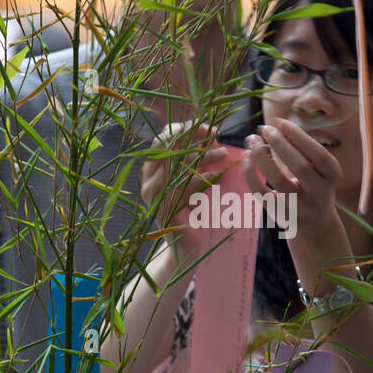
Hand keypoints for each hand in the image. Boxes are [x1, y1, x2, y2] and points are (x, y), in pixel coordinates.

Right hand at [141, 122, 227, 259]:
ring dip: (202, 156)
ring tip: (224, 152)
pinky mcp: (164, 210)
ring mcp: (153, 196)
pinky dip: (202, 178)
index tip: (208, 126)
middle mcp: (147, 180)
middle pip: (166, 147)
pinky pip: (182, 187)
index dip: (185, 128)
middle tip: (215, 134)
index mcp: (153, 168)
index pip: (163, 138)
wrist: (189, 246)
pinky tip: (218, 174)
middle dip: (192, 137)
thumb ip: (199, 158)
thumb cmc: (195, 210)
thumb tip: (213, 134)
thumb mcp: (197, 178)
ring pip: (175, 165)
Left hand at [243, 118, 341, 235]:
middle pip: (299, 167)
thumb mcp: (317, 166)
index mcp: (332, 175)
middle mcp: (319, 193)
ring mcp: (300, 206)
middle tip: (264, 129)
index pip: (317, 154)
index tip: (280, 122)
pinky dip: (251, 174)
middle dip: (279, 144)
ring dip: (262, 157)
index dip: (298, 136)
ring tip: (252, 140)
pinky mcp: (280, 214)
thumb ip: (301, 148)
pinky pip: (261, 193)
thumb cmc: (313, 182)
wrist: (315, 221)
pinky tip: (246, 157)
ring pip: (278, 180)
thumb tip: (275, 125)